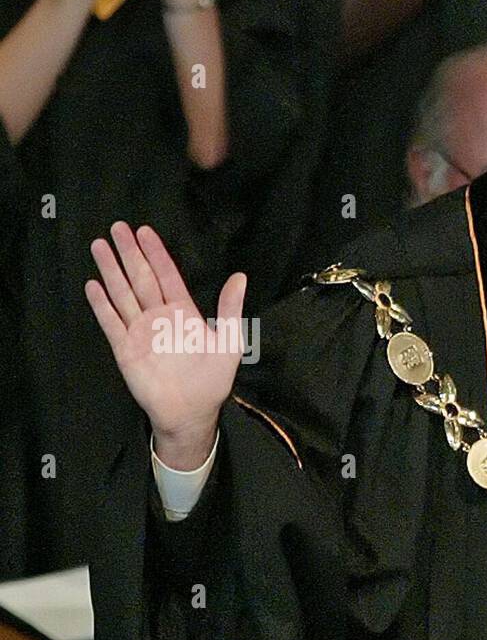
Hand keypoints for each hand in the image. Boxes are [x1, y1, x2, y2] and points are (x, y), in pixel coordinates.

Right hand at [85, 223, 244, 468]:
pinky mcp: (125, 348)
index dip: (156, 254)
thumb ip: (231, 309)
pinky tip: (93, 285)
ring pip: (123, 294)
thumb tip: (241, 277)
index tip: (145, 231)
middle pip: (140, 278)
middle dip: (129, 253)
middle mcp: (159, 317)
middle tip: (118, 227)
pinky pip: (111, 322)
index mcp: (183, 313)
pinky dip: (102, 305)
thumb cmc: (212, 380)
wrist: (191, 412)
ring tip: (100, 245)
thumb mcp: (229, 342)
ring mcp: (140, 331)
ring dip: (111, 270)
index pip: (167, 276)